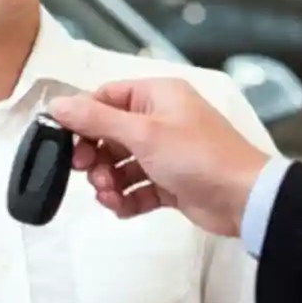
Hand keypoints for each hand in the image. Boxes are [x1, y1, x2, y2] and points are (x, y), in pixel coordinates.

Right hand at [48, 78, 268, 237]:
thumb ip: (96, 119)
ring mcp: (166, 151)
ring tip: (110, 195)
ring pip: (121, 163)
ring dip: (109, 181)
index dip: (83, 118)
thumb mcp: (142, 133)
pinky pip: (137, 187)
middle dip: (95, 156)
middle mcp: (161, 118)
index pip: (106, 98)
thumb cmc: (198, 156)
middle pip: (110, 133)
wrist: (243, 198)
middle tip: (88, 173)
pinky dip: (127, 198)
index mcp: (157, 95)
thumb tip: (58, 105)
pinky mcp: (171, 181)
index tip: (65, 140)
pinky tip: (123, 207)